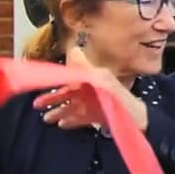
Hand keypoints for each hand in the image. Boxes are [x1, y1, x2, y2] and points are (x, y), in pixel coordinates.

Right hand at [31, 46, 148, 131]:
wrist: (138, 120)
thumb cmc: (120, 99)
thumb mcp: (102, 81)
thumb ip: (86, 66)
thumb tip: (72, 48)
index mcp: (91, 80)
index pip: (69, 80)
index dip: (55, 84)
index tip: (40, 87)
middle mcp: (90, 92)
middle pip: (67, 95)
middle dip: (52, 99)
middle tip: (36, 106)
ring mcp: (93, 105)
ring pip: (71, 108)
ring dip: (58, 112)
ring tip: (46, 119)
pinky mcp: (97, 118)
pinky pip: (80, 119)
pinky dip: (70, 122)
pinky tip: (61, 125)